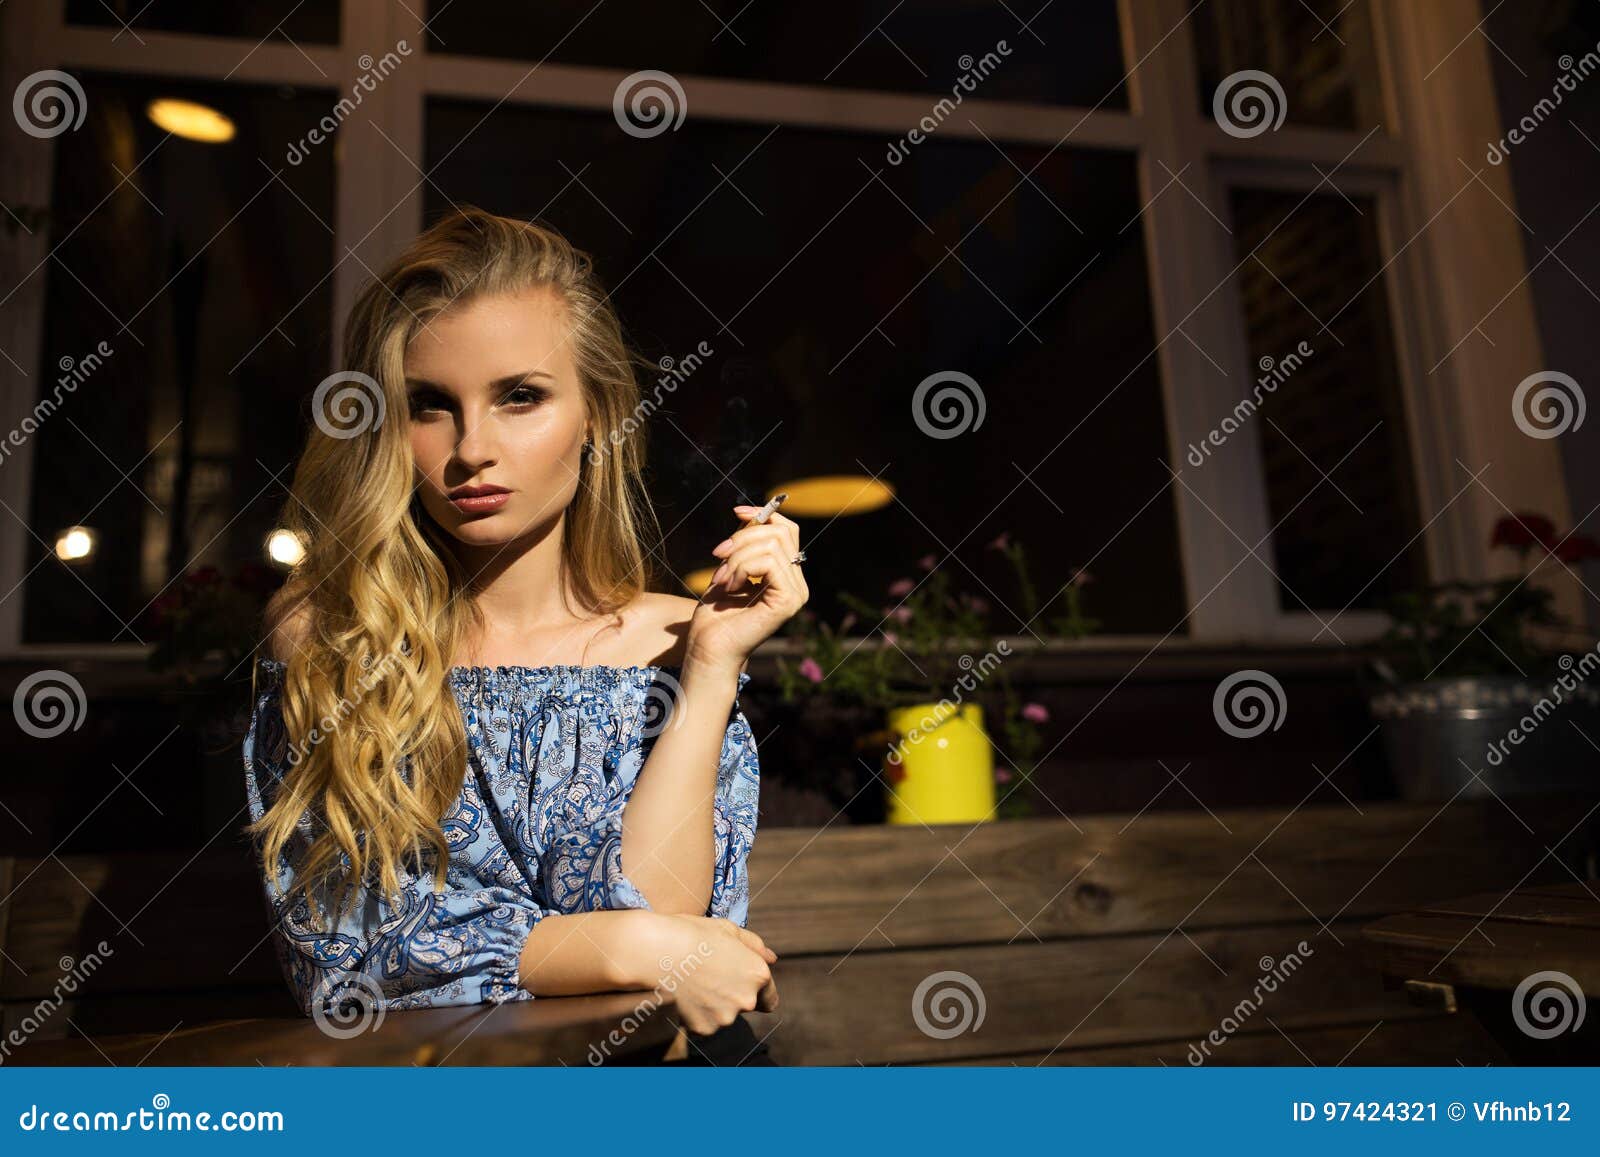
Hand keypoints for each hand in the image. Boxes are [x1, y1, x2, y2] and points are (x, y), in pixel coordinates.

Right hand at [649, 913, 779, 1035]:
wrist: (656, 951)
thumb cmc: (692, 934)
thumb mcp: (728, 929)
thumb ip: (754, 946)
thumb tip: (772, 958)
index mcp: (758, 974)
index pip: (770, 998)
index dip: (757, 992)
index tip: (738, 983)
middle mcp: (746, 999)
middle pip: (745, 1006)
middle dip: (732, 995)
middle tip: (709, 976)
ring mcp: (724, 1017)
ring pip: (724, 1015)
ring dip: (714, 1005)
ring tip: (693, 982)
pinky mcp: (703, 1028)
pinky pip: (704, 1023)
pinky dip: (696, 1013)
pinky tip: (684, 994)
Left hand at [687, 505, 808, 673]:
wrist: (709, 649)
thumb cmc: (715, 616)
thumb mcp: (729, 569)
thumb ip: (744, 545)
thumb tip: (752, 514)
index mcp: (786, 576)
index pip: (787, 530)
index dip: (763, 515)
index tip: (737, 512)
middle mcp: (797, 584)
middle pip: (779, 533)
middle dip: (743, 536)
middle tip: (718, 555)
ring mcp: (796, 593)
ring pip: (771, 545)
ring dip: (736, 557)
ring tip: (720, 578)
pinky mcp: (788, 600)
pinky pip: (768, 562)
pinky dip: (742, 568)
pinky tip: (729, 585)